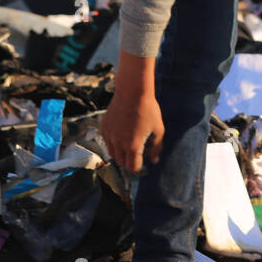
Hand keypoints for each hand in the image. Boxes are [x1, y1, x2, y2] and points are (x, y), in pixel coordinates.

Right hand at [102, 51, 163, 172]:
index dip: (138, 169)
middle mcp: (118, 143)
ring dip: (120, 154)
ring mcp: (109, 135)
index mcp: (133, 145)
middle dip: (129, 162)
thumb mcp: (158, 129)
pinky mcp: (103, 127)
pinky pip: (107, 141)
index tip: (142, 166)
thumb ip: (156, 147)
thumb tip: (154, 161)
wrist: (132, 92)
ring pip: (112, 153)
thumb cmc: (148, 110)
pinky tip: (122, 134)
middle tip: (137, 156)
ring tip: (129, 145)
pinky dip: (114, 143)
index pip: (132, 167)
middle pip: (121, 163)